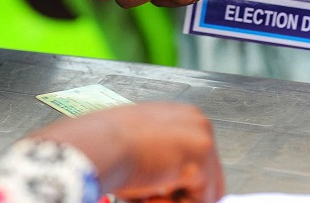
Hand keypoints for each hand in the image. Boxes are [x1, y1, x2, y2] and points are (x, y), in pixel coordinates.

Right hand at [29, 102, 223, 202]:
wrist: (103, 144)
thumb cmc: (109, 143)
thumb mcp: (140, 145)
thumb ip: (160, 158)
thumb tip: (164, 182)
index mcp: (182, 115)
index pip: (196, 158)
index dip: (176, 181)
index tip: (155, 189)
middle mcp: (197, 122)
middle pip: (206, 173)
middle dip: (179, 191)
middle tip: (149, 194)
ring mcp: (202, 138)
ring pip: (205, 189)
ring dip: (176, 198)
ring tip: (148, 195)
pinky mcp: (203, 159)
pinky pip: (202, 199)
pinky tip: (151, 195)